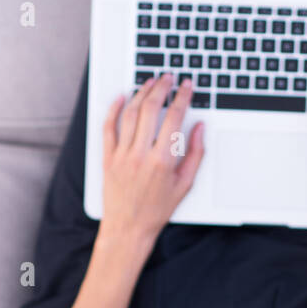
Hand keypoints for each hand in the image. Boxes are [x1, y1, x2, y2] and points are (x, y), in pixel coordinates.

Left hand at [98, 73, 204, 262]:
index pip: (174, 117)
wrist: (128, 229)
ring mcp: (122, 155)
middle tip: (168, 77)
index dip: (182, 96)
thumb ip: (195, 154)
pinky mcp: (108, 158)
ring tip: (149, 83)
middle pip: (151, 109)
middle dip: (161, 87)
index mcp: (163, 161)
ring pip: (130, 113)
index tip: (187, 85)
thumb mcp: (185, 185)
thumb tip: (199, 128)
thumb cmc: (157, 211)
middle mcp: (141, 154)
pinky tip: (121, 97)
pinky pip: (108, 127)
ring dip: (140, 93)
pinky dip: (114, 109)